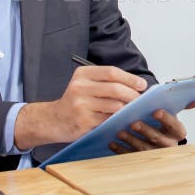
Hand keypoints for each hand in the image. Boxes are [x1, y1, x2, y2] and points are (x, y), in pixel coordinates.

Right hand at [14, 66, 146, 148]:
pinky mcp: (84, 122)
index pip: (111, 72)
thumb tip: (136, 85)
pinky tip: (121, 119)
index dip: (130, 78)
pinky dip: (118, 120)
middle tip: (140, 100)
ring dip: (128, 109)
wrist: (53, 120)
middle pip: (115, 89)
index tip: (142, 84)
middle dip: (133, 95)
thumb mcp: (85, 84)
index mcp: (82, 74)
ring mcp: (81, 106)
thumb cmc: (74, 101)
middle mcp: (80, 88)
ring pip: (115, 106)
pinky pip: (109, 120)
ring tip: (132, 110)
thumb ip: (105, 82)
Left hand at [109, 97, 194, 153]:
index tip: (156, 111)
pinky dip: (121, 150)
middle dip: (145, 130)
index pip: (175, 126)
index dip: (166, 119)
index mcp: (177, 132)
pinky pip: (130, 156)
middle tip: (134, 122)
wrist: (154, 134)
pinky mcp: (139, 161)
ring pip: (143, 149)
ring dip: (131, 140)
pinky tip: (112, 142)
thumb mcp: (172, 111)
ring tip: (120, 131)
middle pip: (158, 139)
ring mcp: (154, 155)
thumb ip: (184, 104)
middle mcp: (168, 146)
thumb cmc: (161, 120)